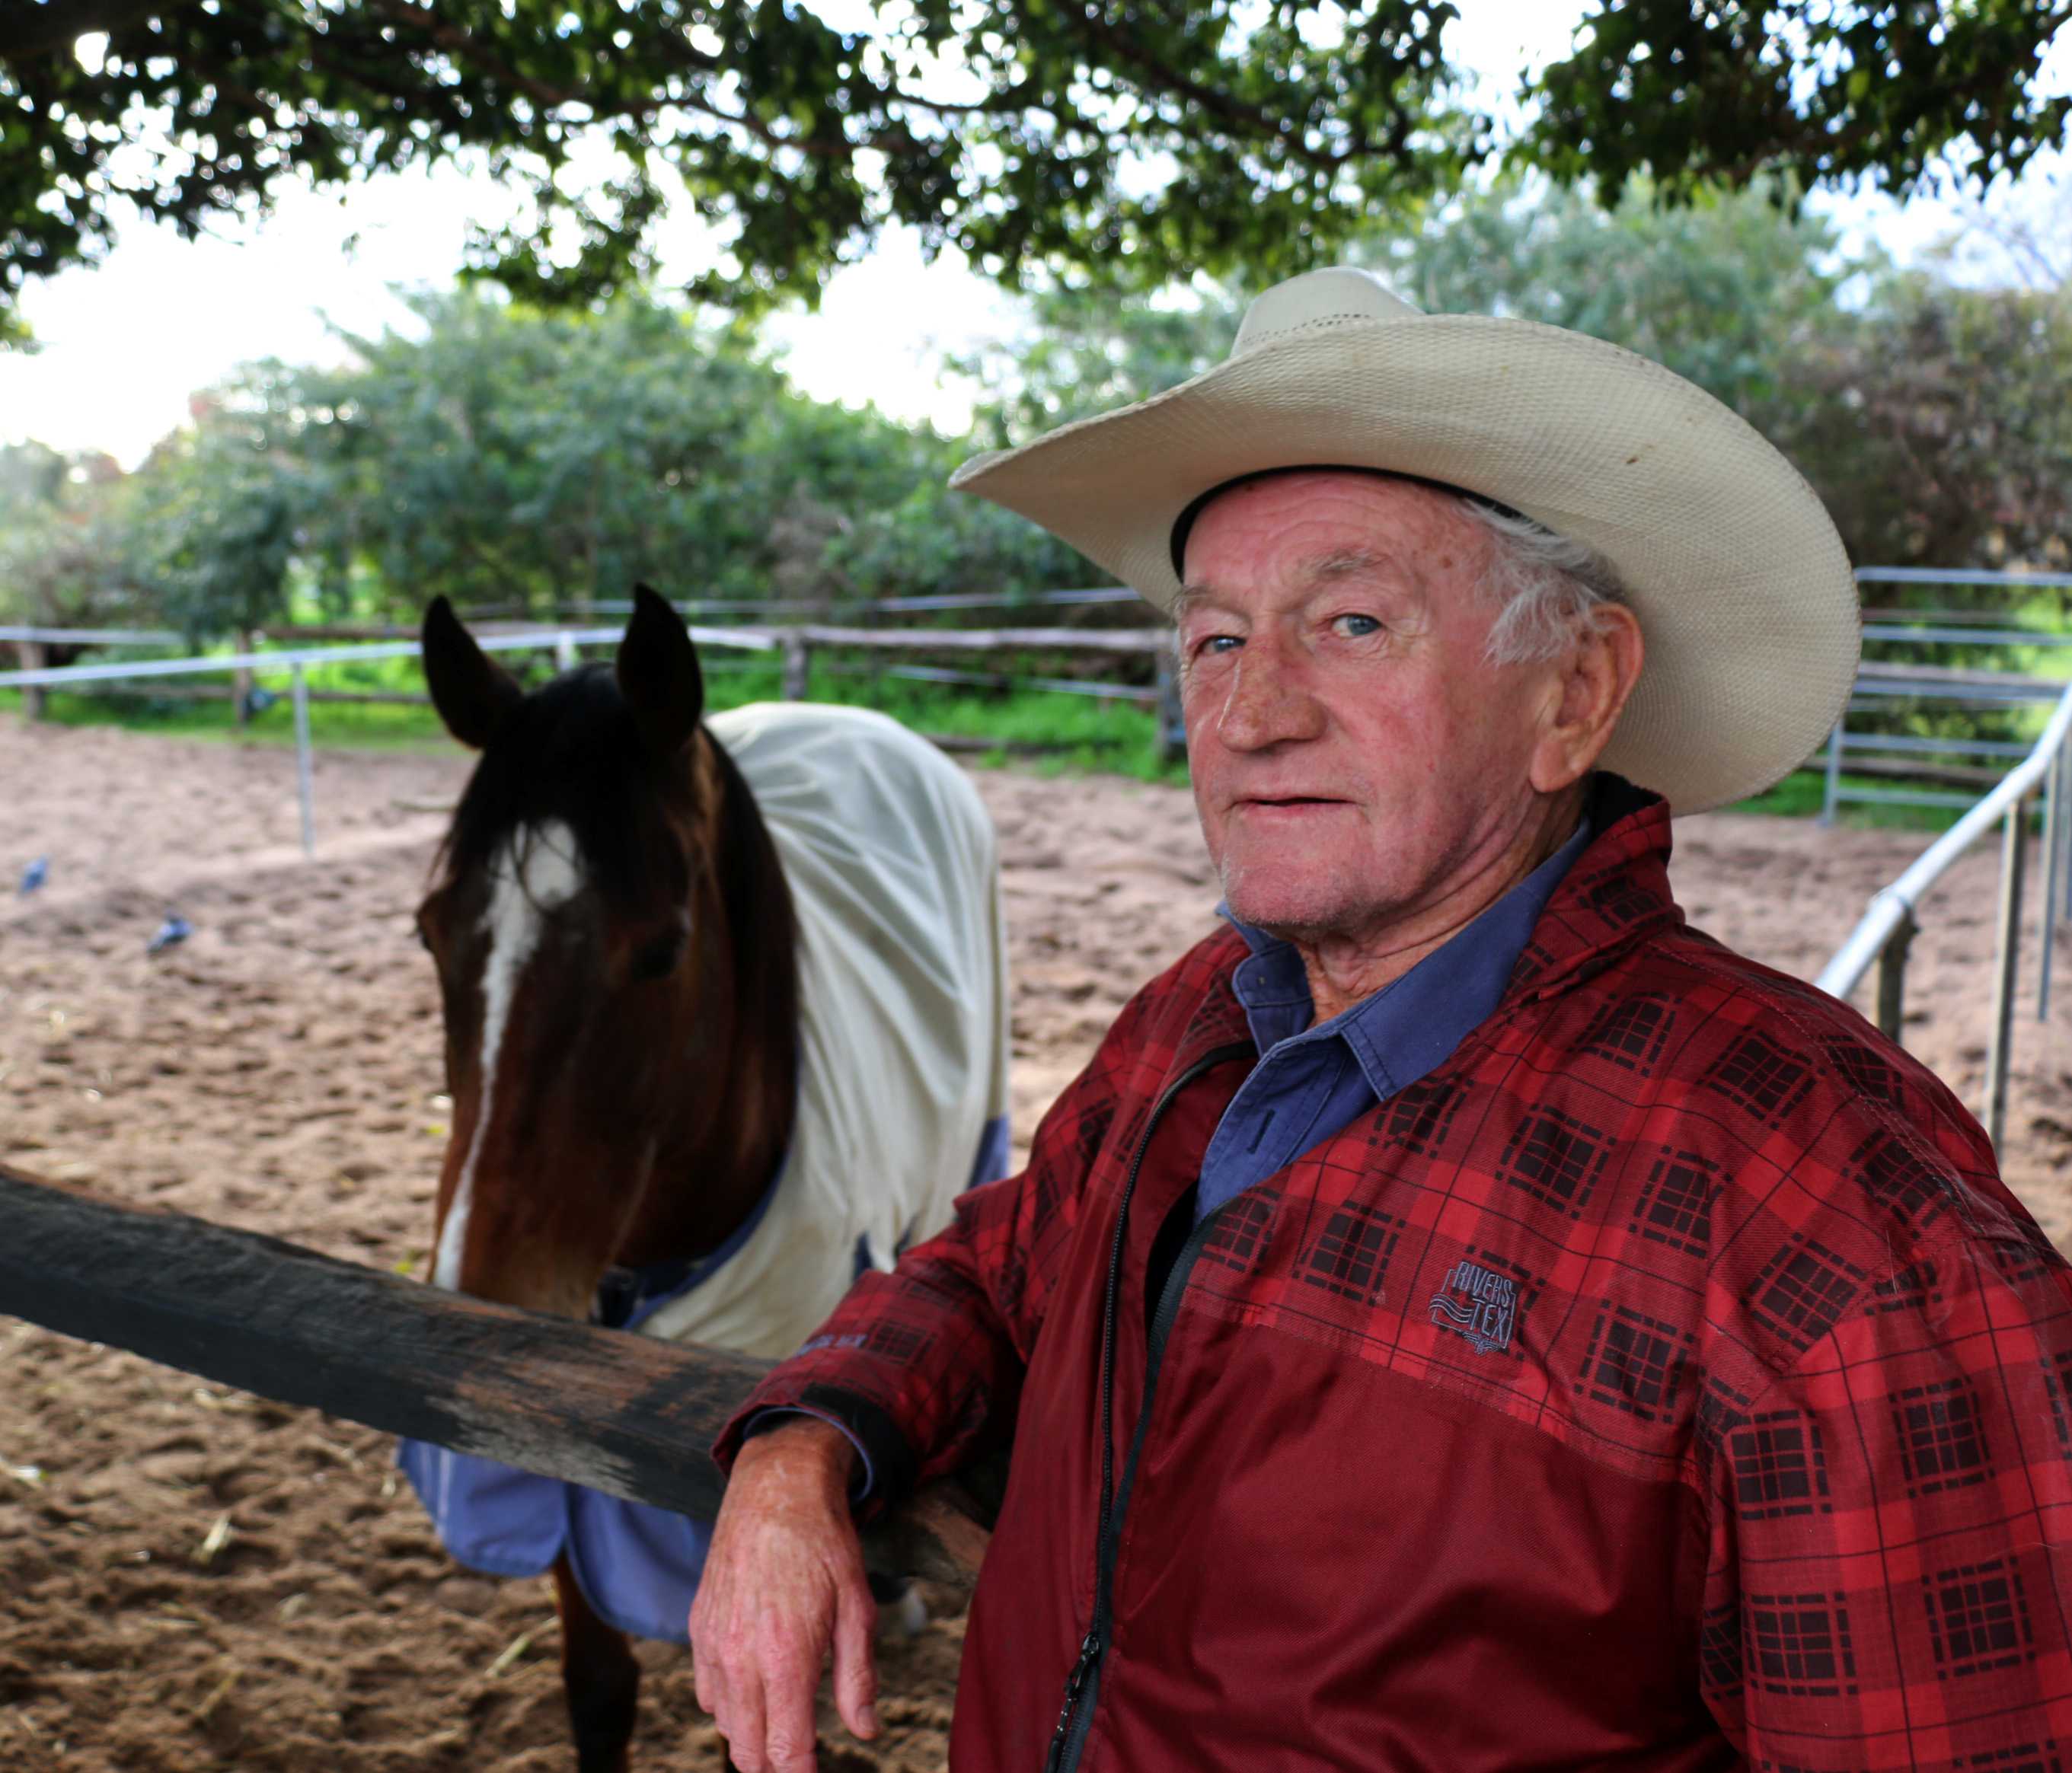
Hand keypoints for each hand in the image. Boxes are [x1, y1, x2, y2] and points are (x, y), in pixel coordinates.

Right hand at [690, 1418, 879, 1772]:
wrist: (775, 1489)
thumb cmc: (825, 1546)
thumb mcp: (859, 1608)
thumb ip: (859, 1678)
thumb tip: (866, 1732)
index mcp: (786, 1659)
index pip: (787, 1753)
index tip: (817, 1772)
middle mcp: (741, 1659)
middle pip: (748, 1753)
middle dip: (777, 1763)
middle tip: (805, 1751)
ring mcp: (713, 1644)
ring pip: (725, 1727)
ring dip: (753, 1735)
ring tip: (784, 1718)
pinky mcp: (697, 1628)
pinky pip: (707, 1693)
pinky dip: (730, 1704)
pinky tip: (757, 1684)